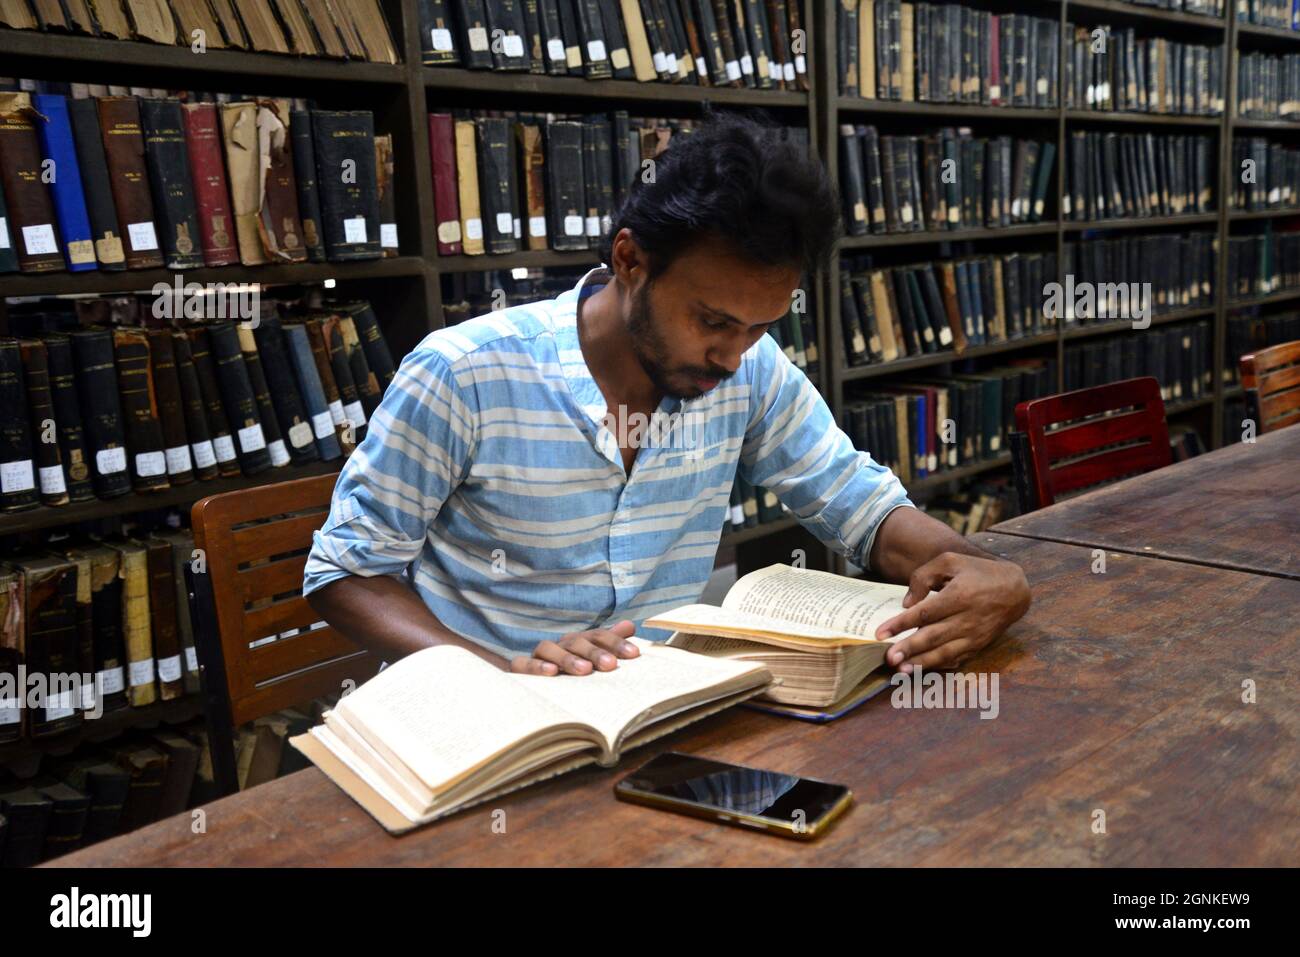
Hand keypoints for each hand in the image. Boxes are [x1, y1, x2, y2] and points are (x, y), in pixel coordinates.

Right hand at [509, 619, 640, 675]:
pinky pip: (523, 664)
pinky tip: (551, 672)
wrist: (531, 684)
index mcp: (578, 641)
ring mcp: (538, 655)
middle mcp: (559, 645)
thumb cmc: (568, 671)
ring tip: (584, 670)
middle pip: (576, 641)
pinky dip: (536, 666)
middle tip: (610, 665)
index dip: (616, 642)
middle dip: (594, 652)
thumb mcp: (591, 658)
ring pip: (550, 648)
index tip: (634, 654)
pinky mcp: (519, 669)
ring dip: (567, 658)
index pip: (598, 636)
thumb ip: (609, 642)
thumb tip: (630, 626)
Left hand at [876, 552, 1029, 672]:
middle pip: (932, 636)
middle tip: (888, 659)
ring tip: (901, 670)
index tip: (880, 633)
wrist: (1015, 590)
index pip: (924, 613)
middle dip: (909, 649)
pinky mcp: (978, 645)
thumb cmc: (977, 572)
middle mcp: (967, 619)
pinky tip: (923, 670)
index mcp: (958, 596)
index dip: (900, 624)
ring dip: (921, 663)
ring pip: (944, 653)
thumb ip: (924, 577)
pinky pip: (956, 659)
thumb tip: (907, 603)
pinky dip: (939, 666)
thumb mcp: (950, 561)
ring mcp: (974, 635)